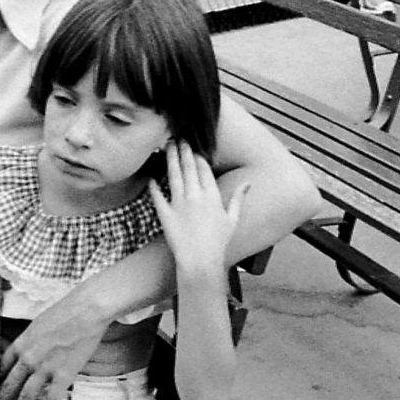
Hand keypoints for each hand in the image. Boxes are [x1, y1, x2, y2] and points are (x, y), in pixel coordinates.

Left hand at [0, 297, 105, 399]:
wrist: (86, 310)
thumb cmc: (65, 311)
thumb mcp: (38, 323)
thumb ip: (30, 339)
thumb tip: (28, 347)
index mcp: (21, 343)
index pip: (1, 367)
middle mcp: (28, 358)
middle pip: (9, 384)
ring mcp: (44, 368)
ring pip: (26, 395)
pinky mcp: (63, 375)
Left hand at [148, 142, 247, 280]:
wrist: (200, 262)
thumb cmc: (218, 243)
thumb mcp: (232, 219)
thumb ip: (238, 198)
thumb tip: (248, 183)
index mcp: (212, 196)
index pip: (204, 169)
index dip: (198, 156)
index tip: (193, 147)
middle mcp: (195, 196)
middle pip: (188, 167)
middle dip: (183, 150)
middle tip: (179, 138)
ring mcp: (179, 204)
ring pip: (173, 175)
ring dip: (170, 159)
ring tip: (167, 146)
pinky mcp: (165, 215)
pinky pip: (157, 197)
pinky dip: (154, 187)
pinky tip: (151, 177)